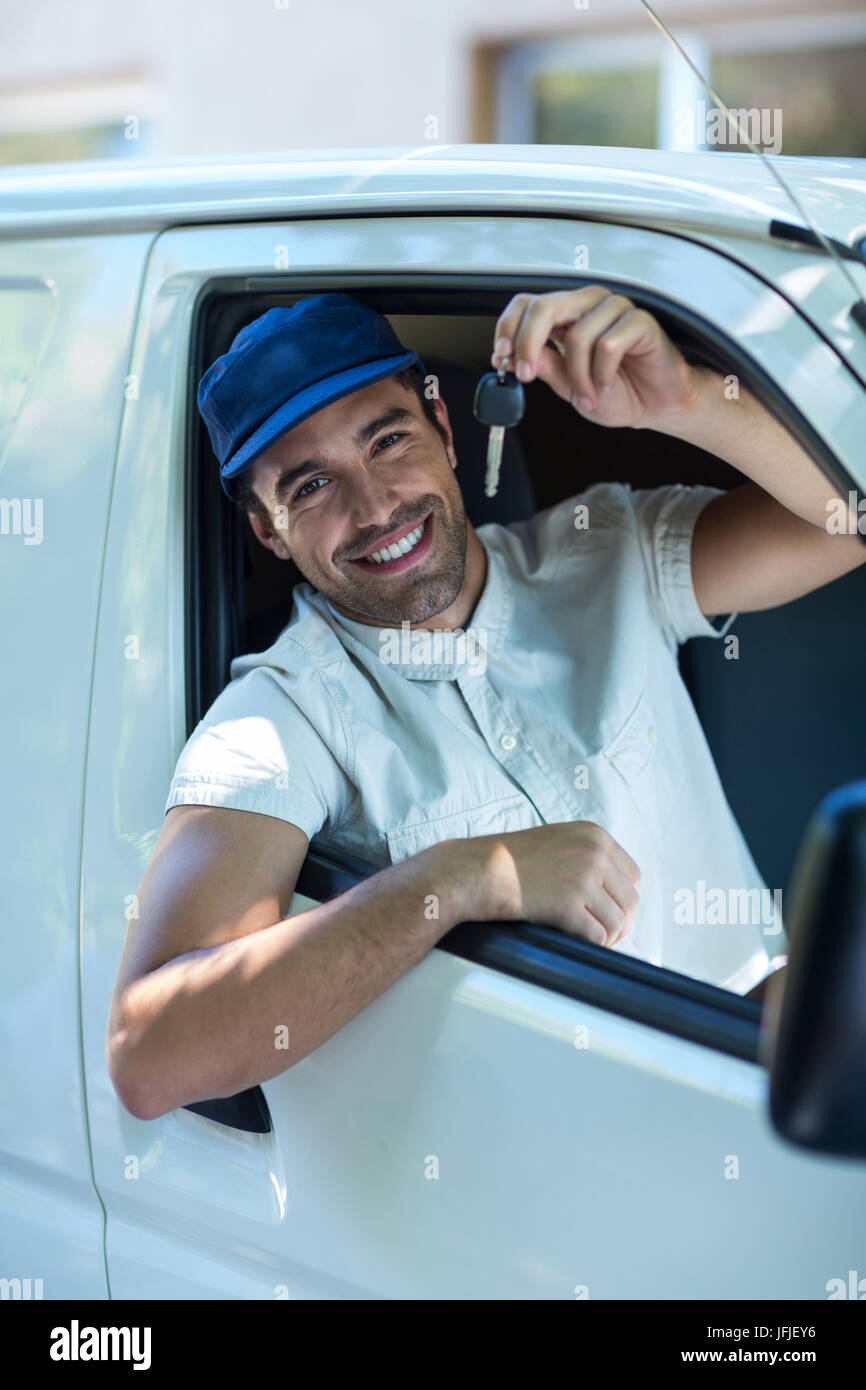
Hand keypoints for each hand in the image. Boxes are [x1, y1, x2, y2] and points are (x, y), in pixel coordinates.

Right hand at [454, 820, 640, 946]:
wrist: (476, 870)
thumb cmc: (508, 862)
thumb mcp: (555, 843)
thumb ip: (585, 858)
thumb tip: (612, 896)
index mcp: (594, 835)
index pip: (633, 875)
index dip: (623, 900)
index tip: (608, 914)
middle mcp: (594, 853)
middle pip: (631, 901)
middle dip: (619, 923)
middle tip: (600, 935)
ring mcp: (583, 878)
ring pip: (617, 923)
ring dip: (605, 938)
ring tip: (585, 940)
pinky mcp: (570, 905)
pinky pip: (598, 937)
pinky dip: (589, 946)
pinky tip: (573, 941)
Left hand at [491, 286, 699, 428]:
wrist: (655, 406)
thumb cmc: (616, 392)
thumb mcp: (567, 386)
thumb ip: (544, 366)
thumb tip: (514, 354)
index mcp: (566, 317)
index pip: (527, 304)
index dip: (508, 327)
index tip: (500, 357)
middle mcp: (587, 307)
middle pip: (545, 307)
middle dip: (528, 344)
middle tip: (526, 375)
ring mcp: (614, 310)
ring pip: (577, 335)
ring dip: (578, 377)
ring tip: (588, 395)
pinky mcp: (640, 321)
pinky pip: (608, 344)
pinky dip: (602, 374)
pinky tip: (607, 385)